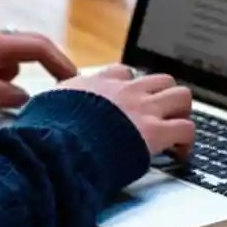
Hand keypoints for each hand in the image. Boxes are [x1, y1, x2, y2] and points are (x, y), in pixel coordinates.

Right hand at [56, 65, 194, 159]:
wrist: (62, 146)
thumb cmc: (48, 133)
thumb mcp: (44, 109)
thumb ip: (52, 106)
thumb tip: (38, 113)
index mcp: (97, 84)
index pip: (122, 73)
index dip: (130, 86)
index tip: (131, 100)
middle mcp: (125, 91)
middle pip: (160, 79)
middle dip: (164, 95)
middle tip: (162, 114)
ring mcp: (143, 109)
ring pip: (181, 95)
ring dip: (181, 112)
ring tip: (177, 128)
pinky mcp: (156, 131)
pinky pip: (186, 129)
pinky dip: (187, 142)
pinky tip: (181, 154)